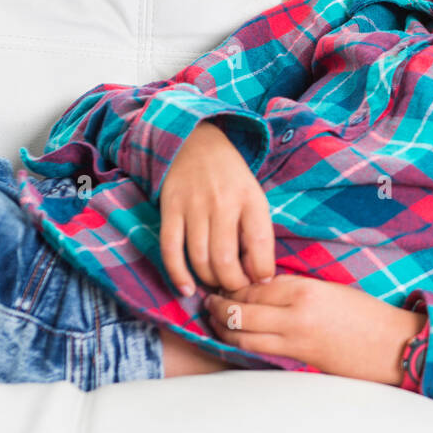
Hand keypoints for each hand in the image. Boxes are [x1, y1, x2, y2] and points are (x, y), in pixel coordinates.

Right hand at [159, 119, 275, 296]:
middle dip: (232, 283)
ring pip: (199, 258)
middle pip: (225, 258)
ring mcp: (194, 206)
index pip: (261, 243)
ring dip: (208, 280)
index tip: (262, 281)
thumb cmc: (231, 179)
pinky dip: (177, 274)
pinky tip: (187, 288)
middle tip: (235, 289)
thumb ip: (257, 232)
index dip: (262, 270)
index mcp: (251, 199)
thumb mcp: (254, 197)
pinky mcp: (170, 209)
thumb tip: (259, 275)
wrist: (196, 143)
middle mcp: (223, 203)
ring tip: (216, 285)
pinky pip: (170, 249)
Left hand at [205, 275, 421, 383]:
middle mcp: (295, 315)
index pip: (255, 286)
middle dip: (220, 306)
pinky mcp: (296, 360)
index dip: (234, 285)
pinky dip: (239, 344)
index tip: (223, 283)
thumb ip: (296, 289)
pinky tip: (233, 338)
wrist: (390, 345)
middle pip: (242, 310)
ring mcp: (293, 341)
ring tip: (214, 319)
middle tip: (208, 301)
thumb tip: (262, 289)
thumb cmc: (365, 314)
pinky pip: (257, 352)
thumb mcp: (330, 289)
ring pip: (242, 335)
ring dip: (223, 327)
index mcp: (305, 290)